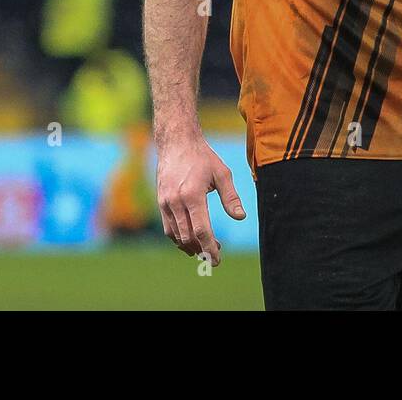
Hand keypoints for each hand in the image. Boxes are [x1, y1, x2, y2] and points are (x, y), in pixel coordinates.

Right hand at [155, 134, 245, 266]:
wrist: (176, 142)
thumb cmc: (202, 157)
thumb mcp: (222, 173)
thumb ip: (231, 197)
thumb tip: (240, 217)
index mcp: (192, 194)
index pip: (201, 230)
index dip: (210, 248)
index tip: (217, 260)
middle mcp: (176, 201)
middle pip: (187, 237)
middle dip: (202, 250)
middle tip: (215, 253)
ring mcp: (165, 203)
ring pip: (175, 236)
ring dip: (190, 246)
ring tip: (205, 247)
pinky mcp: (160, 202)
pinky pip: (168, 228)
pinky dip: (179, 238)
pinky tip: (191, 237)